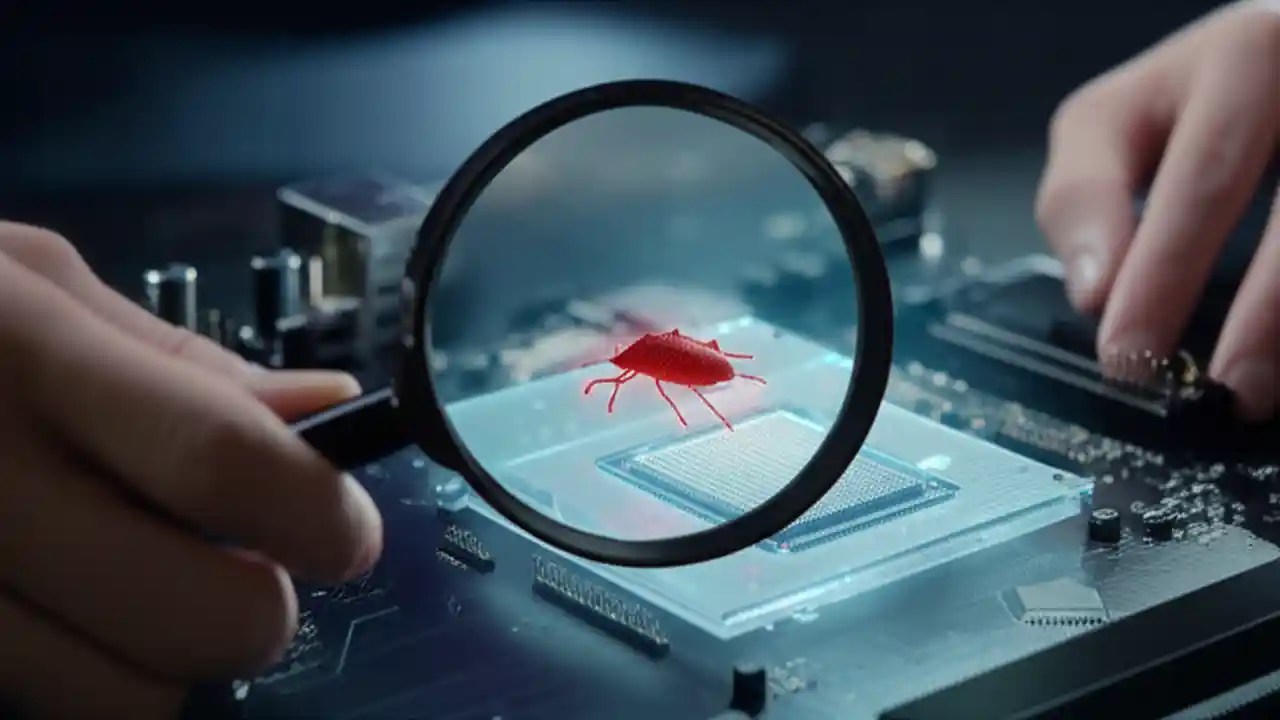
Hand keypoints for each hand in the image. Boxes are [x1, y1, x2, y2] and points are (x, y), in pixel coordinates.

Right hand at [0, 222, 382, 717]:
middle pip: (199, 618)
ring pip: (123, 700)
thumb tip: (331, 411)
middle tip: (241, 567)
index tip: (348, 533)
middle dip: (258, 608)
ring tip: (123, 585)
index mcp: (15, 356)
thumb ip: (180, 361)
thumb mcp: (27, 291)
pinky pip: (37, 706)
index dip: (319, 514)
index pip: (220, 462)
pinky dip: (71, 674)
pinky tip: (48, 607)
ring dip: (158, 656)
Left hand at [1035, 0, 1278, 419]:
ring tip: (1258, 391)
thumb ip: (1084, 193)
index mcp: (1247, 58)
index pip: (1203, 180)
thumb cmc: (1203, 95)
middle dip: (1259, 321)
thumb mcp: (1119, 119)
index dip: (1161, 276)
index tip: (1126, 352)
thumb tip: (1092, 290)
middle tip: (1218, 392)